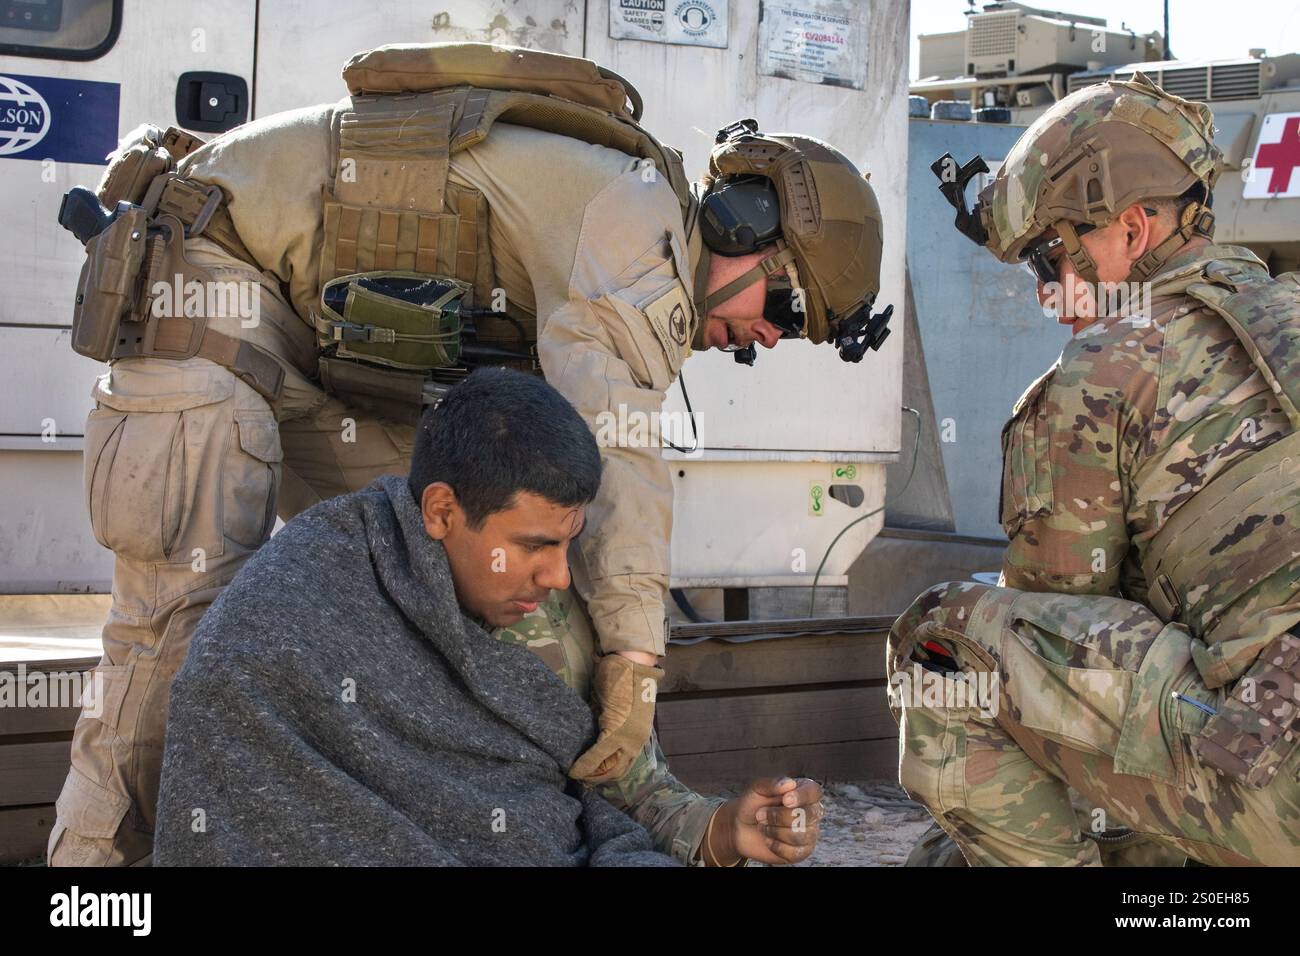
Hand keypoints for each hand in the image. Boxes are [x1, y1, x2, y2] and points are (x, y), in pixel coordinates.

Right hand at [569, 652, 662, 784]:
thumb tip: (592, 737)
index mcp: (637, 737)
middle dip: (597, 780)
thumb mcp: (617, 709)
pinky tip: (574, 769)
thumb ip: (608, 725)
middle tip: (580, 783)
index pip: (622, 766)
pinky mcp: (616, 729)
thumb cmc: (624, 679)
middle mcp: (636, 741)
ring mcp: (628, 737)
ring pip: (608, 767)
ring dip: (590, 775)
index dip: (605, 776)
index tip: (589, 781)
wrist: (633, 662)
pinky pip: (598, 753)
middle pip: (616, 771)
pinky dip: (585, 763)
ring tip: (574, 777)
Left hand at [706, 777, 823, 865]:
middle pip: (808, 815)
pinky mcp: (802, 852)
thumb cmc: (753, 804)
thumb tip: (790, 783)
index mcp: (803, 791)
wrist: (742, 827)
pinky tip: (767, 839)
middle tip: (760, 815)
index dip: (802, 796)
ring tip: (762, 826)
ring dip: (775, 830)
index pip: (814, 791)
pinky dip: (775, 845)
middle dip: (779, 816)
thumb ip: (772, 784)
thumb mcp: (757, 789)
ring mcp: (809, 833)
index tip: (785, 800)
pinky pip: (794, 852)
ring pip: (800, 835)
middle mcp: (811, 812)